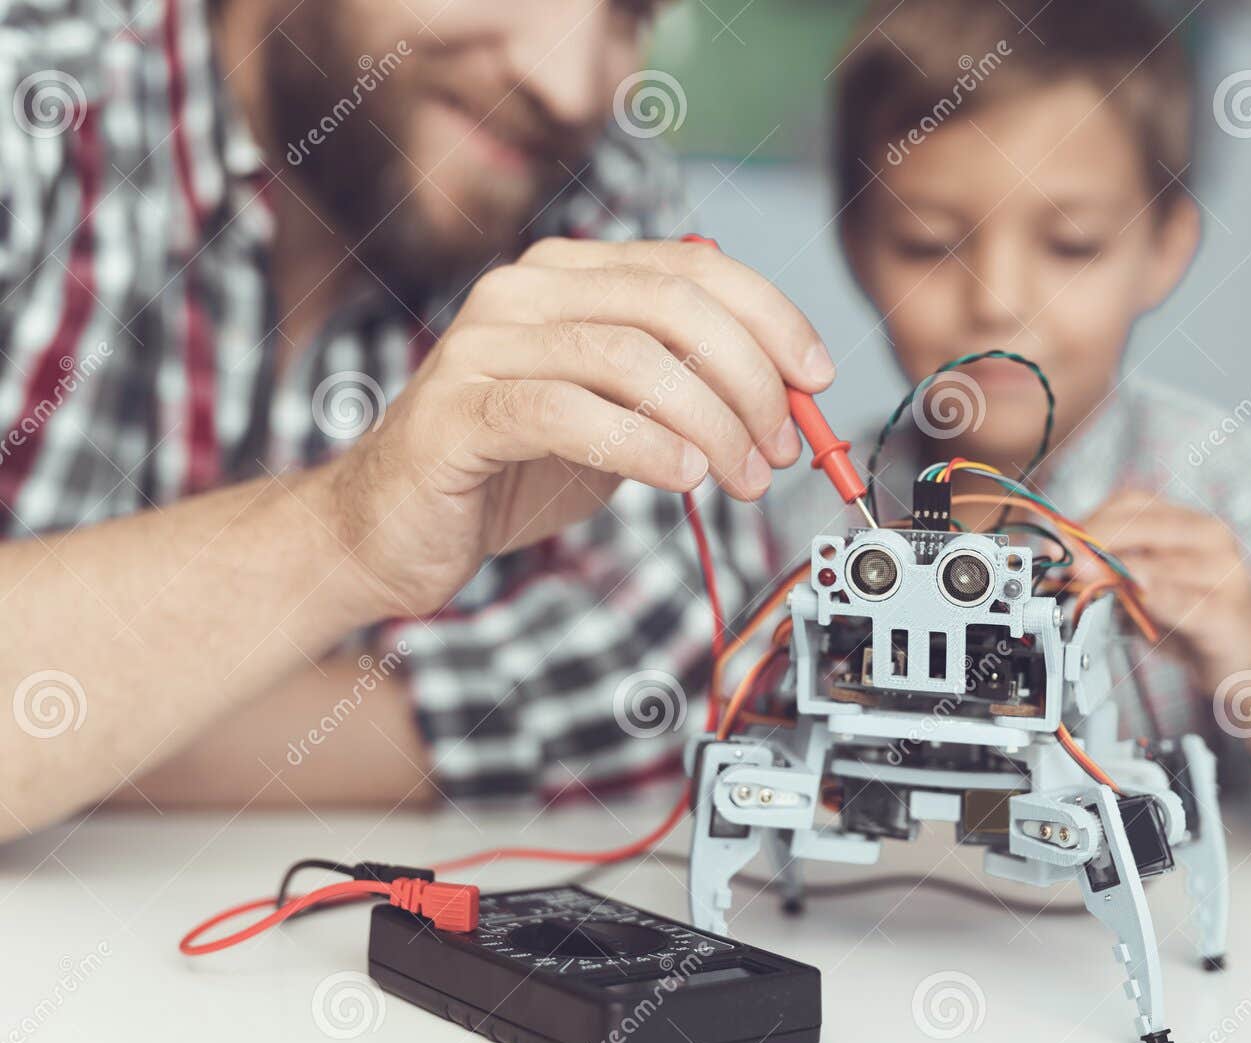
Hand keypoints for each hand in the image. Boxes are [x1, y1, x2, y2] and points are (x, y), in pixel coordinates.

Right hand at [315, 237, 829, 617]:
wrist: (393, 526)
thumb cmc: (507, 470)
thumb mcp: (619, 420)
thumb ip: (684, 392)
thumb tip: (783, 397)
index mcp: (570, 276)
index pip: (693, 266)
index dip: (770, 317)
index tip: (816, 377)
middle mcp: (525, 291)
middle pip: (671, 303)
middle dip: (749, 377)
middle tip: (781, 445)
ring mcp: (484, 345)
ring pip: (628, 356)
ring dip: (709, 420)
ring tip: (741, 475)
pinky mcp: (457, 410)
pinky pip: (567, 413)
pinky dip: (642, 445)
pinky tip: (683, 476)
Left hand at [1077, 489, 1250, 686]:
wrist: (1242, 658)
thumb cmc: (1188, 617)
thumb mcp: (1143, 585)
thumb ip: (1110, 568)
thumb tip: (1060, 560)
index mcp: (1189, 523)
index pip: (1133, 504)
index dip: (1089, 520)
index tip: (1057, 542)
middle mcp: (1213, 538)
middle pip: (1146, 527)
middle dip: (1096, 546)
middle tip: (1065, 566)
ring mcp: (1227, 574)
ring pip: (1163, 566)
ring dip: (1117, 577)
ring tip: (1086, 586)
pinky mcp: (1230, 615)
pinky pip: (1187, 603)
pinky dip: (1158, 599)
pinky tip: (1137, 596)